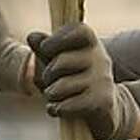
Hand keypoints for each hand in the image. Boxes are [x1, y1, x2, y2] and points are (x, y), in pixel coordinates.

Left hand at [28, 22, 139, 139]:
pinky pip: (68, 105)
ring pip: (61, 87)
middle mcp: (101, 59)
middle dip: (47, 75)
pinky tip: (59, 109)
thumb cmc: (77, 81)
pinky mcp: (102, 101)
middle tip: (52, 82)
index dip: (56, 39)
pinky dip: (57, 109)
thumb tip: (33, 37)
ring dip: (52, 95)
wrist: (106, 109)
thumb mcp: (60, 62)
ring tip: (57, 97)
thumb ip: (46, 49)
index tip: (45, 49)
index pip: (78, 31)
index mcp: (91, 44)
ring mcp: (103, 80)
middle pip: (60, 62)